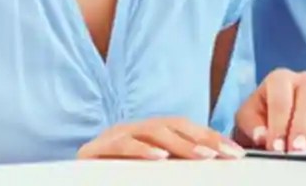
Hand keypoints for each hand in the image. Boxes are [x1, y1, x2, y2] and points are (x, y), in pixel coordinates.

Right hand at [77, 117, 244, 159]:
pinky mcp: (96, 149)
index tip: (236, 152)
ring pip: (153, 131)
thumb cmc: (115, 175)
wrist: (70, 181)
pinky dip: (143, 150)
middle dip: (203, 139)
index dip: (211, 137)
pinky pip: (123, 145)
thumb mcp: (152, 171)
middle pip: (174, 125)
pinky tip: (160, 157)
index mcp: (149, 132)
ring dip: (180, 144)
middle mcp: (134, 128)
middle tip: (225, 154)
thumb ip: (175, 165)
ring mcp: (116, 135)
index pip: (186, 128)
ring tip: (202, 156)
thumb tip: (211, 163)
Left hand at [235, 69, 305, 152]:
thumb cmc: (259, 118)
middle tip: (297, 149)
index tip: (276, 146)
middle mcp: (305, 80)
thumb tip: (263, 136)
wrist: (271, 121)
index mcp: (280, 78)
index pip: (281, 101)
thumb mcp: (247, 119)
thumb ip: (253, 126)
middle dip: (301, 127)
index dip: (279, 124)